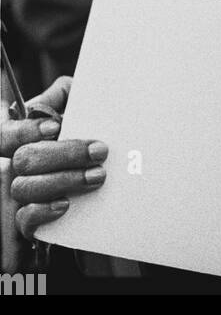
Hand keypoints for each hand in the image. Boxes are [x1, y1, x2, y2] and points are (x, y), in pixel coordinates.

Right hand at [1, 76, 107, 246]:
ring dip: (63, 180)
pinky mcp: (30, 220)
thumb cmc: (88, 128)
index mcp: (22, 137)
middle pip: (22, 160)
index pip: (5, 135)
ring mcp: (21, 192)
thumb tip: (44, 105)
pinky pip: (23, 220)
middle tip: (99, 151)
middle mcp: (16, 164)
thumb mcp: (78, 102)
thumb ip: (63, 94)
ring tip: (97, 175)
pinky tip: (66, 204)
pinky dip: (43, 211)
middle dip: (64, 154)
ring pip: (24, 188)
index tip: (56, 127)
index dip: (26, 131)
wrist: (116, 167)